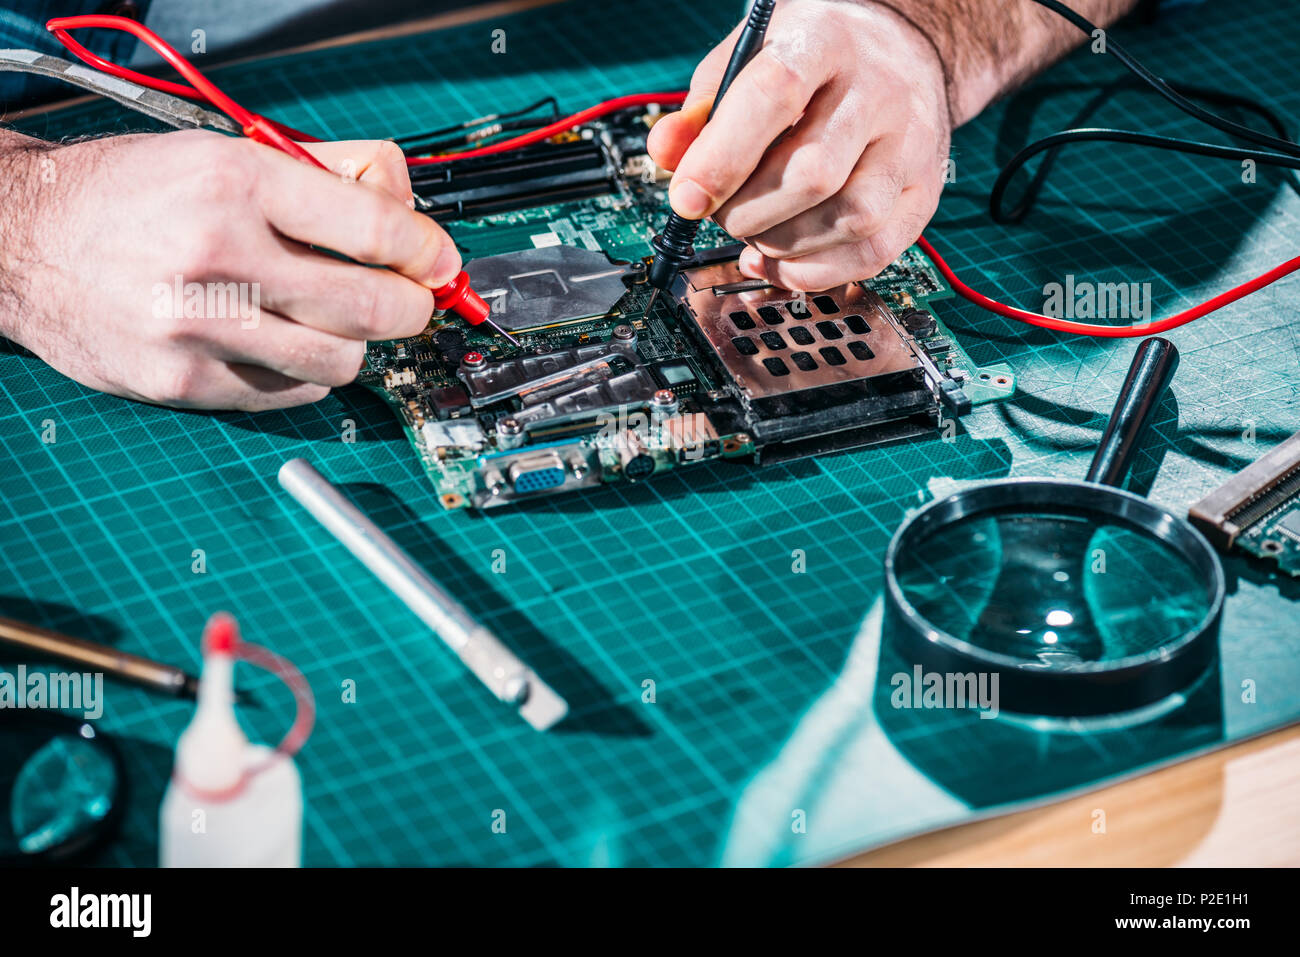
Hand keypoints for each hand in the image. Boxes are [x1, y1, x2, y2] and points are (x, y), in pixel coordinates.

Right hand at [0, 130, 457, 409]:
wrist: (23, 242)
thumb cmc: (132, 195)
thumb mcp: (223, 151)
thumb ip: (325, 169)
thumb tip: (407, 201)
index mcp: (236, 186)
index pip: (376, 230)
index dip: (429, 252)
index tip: (441, 262)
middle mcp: (219, 258)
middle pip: (374, 308)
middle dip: (412, 307)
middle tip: (410, 300)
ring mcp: (200, 330)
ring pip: (341, 362)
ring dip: (356, 343)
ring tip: (332, 318)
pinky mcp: (185, 383)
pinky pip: (291, 394)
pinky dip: (307, 374)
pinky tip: (286, 343)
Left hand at [647, 0, 949, 291]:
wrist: (902, 52)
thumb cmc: (814, 59)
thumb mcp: (748, 58)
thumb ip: (701, 109)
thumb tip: (667, 154)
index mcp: (825, 40)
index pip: (774, 96)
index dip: (723, 158)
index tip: (686, 199)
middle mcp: (878, 90)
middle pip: (812, 174)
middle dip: (747, 213)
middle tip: (722, 212)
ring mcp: (910, 145)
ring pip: (847, 220)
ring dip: (781, 244)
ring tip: (754, 230)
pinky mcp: (924, 192)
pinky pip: (872, 253)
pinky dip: (813, 271)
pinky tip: (780, 259)